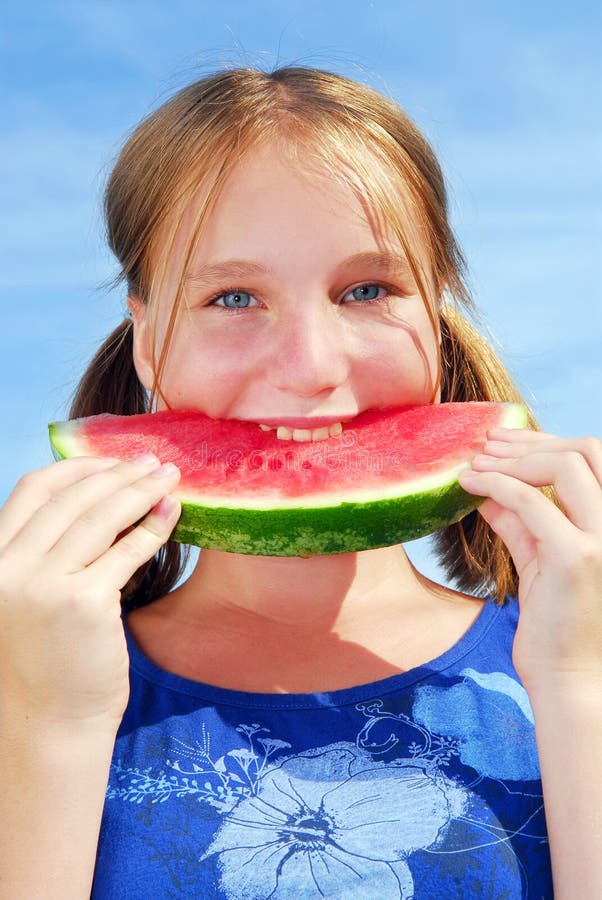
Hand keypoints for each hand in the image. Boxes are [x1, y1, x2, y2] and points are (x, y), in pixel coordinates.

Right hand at [0, 455, 180, 729]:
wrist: (49, 728)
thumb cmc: (45, 665)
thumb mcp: (29, 599)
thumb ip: (49, 554)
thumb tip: (106, 501)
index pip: (31, 491)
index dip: (75, 468)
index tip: (111, 461)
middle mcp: (8, 569)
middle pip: (72, 499)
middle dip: (118, 474)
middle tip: (154, 462)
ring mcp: (43, 586)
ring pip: (101, 518)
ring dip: (141, 491)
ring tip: (169, 477)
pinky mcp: (84, 604)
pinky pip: (127, 551)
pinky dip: (154, 527)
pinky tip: (173, 513)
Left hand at [459, 428, 601, 690]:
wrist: (571, 683)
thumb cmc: (556, 626)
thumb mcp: (539, 560)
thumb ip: (519, 522)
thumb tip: (487, 489)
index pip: (594, 457)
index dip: (547, 440)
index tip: (503, 442)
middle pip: (587, 450)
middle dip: (532, 441)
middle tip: (486, 446)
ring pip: (565, 465)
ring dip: (512, 458)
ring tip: (473, 465)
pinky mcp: (575, 559)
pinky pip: (532, 503)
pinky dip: (497, 484)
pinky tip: (468, 485)